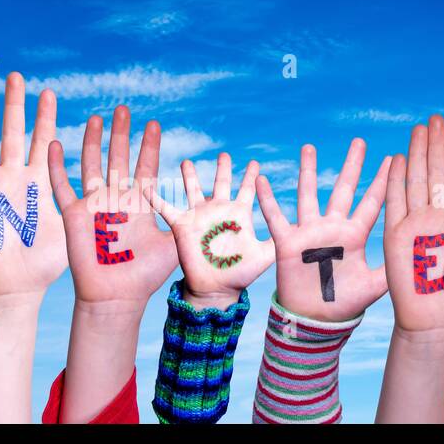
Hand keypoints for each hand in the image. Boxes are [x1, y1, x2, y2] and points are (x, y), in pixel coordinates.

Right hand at [0, 73, 66, 297]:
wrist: (13, 288)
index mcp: (37, 181)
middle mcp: (11, 178)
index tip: (48, 90)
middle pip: (11, 133)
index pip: (42, 140)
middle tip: (15, 76)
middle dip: (13, 105)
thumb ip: (87, 201)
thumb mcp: (73, 227)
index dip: (44, 116)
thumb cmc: (45, 264)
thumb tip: (118, 187)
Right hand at [48, 106, 177, 305]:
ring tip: (98, 117)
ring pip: (92, 165)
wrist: (115, 297)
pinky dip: (56, 166)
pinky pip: (62, 187)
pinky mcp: (74, 215)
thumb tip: (202, 206)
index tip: (154, 124)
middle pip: (119, 159)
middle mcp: (117, 200)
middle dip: (122, 135)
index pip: (146, 168)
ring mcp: (95, 205)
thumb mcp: (172, 246)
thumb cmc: (144, 276)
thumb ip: (182, 222)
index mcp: (140, 205)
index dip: (150, 147)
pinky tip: (55, 143)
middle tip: (125, 109)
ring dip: (94, 141)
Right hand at [144, 152, 273, 308]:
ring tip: (187, 161)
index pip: (247, 190)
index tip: (255, 162)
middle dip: (222, 169)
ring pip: (193, 190)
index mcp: (239, 215)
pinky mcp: (182, 226)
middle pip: (221, 183)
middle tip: (224, 154)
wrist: (215, 290)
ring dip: (190, 176)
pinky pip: (167, 209)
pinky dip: (157, 199)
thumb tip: (296, 228)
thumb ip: (277, 239)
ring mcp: (200, 217)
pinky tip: (147, 187)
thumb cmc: (240, 274)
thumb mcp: (264, 256)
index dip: (250, 176)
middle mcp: (219, 212)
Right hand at [257, 140, 390, 320]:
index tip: (393, 159)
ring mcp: (310, 233)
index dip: (382, 182)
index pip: (372, 203)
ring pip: (309, 194)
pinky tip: (261, 179)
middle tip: (360, 141)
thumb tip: (421, 258)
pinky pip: (275, 217)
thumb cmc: (345, 305)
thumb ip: (393, 269)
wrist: (314, 321)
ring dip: (308, 171)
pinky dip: (267, 199)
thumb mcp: (375, 286)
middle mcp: (333, 228)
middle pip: (344, 189)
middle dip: (352, 166)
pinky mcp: (287, 243)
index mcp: (355, 236)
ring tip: (309, 147)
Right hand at [383, 116, 443, 333]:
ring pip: (415, 181)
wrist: (434, 320)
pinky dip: (394, 180)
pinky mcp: (395, 235)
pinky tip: (396, 159)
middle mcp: (439, 217)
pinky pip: (393, 202)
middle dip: (436, 146)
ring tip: (418, 130)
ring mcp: (416, 224)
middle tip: (436, 119)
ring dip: (416, 155)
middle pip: (436, 173)